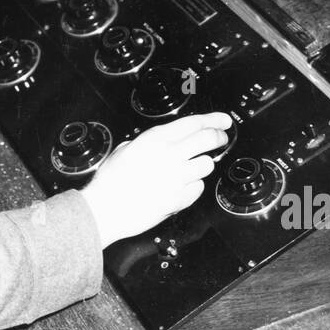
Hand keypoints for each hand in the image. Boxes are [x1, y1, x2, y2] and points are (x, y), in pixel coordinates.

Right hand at [80, 112, 232, 247]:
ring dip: (204, 164)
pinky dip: (194, 186)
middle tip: (221, 138)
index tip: (223, 120)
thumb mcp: (126, 149)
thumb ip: (149, 142)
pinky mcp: (181, 198)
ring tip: (193, 167)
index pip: (194, 123)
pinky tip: (181, 186)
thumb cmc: (111, 181)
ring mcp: (178, 177)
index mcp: (156, 139)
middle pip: (208, 139)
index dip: (214, 119)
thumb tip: (166, 141)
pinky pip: (198, 188)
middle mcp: (170, 155)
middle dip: (219, 137)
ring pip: (208, 164)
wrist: (105, 209)